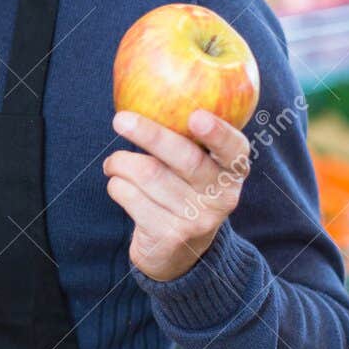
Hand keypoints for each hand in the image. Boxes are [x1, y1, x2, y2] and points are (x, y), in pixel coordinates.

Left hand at [103, 109, 249, 283]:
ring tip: (113, 162)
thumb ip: (188, 140)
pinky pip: (131, 197)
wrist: (178, 254)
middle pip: (186, 159)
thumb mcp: (198, 170)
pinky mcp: (169, 236)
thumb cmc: (183, 192)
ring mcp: (197, 219)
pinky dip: (117, 185)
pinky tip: (117, 184)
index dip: (217, 133)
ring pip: (149, 175)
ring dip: (121, 163)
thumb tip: (149, 94)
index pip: (235, 149)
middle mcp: (221, 197)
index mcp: (233, 172)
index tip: (196, 116)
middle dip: (150, 135)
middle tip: (120, 119)